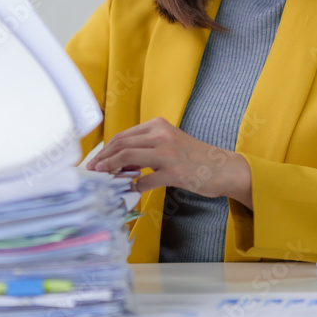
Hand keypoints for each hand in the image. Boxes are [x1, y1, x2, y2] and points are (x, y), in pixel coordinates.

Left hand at [86, 117, 252, 208]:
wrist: (223, 168)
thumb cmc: (195, 157)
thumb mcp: (170, 142)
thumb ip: (147, 147)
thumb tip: (120, 162)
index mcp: (158, 125)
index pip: (123, 135)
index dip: (106, 149)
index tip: (96, 160)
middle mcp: (162, 135)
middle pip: (122, 144)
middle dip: (103, 158)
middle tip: (93, 170)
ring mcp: (168, 154)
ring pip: (128, 157)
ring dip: (112, 169)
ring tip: (104, 178)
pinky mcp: (174, 172)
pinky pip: (145, 180)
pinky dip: (134, 187)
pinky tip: (130, 191)